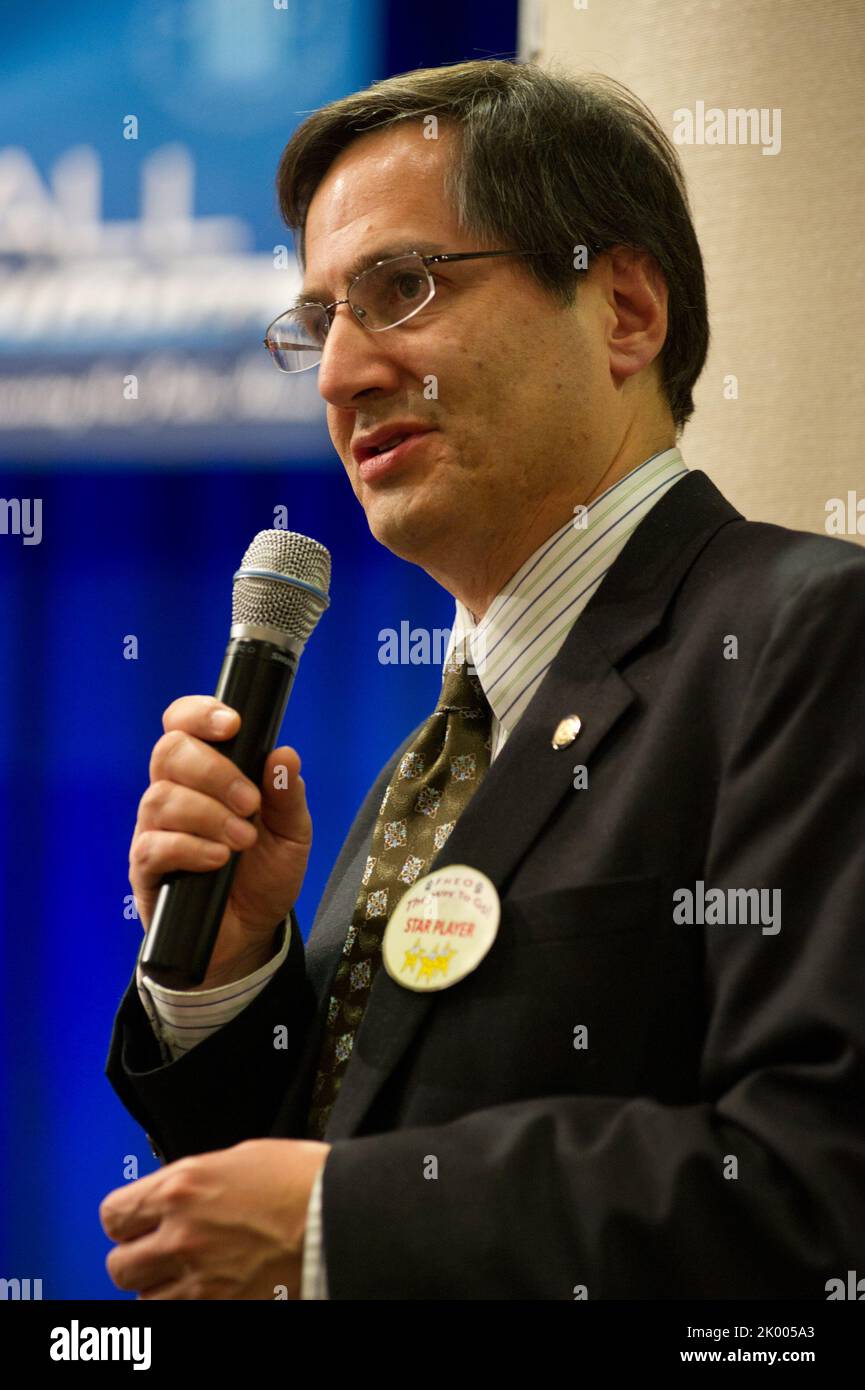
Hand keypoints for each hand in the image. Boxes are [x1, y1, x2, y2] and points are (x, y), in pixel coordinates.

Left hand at [100, 1139, 330, 1299]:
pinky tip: (208, 1291)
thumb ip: (190, 1182)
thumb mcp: (236, 1158)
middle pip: (120, 1266)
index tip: (137, 1223)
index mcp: (180, 1188)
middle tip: (162, 1252)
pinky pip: (175, 1319)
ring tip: (188, 1275)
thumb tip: (167, 1198)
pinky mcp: (219, 1311)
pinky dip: (186, 1306)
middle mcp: (180, 1236)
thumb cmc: (301, 1180)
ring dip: (161, 1290)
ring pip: (144, 1302)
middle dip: (138, 1259)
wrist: (340, 1215)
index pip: (112, 1215)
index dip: (126, 1220)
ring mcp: (198, 1281)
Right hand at [129, 696, 312, 981]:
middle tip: (250, 803)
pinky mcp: (145, 868)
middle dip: (215, 772)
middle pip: (169, 752)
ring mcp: (154, 829)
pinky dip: (190, 848)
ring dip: (209, 815)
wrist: (249, 933)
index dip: (199, 713)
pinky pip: (153, 845)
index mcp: (205, 773)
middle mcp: (173, 792)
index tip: (232, 725)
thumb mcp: (293, 835)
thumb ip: (288, 796)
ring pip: (161, 798)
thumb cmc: (265, 874)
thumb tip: (284, 755)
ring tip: (242, 840)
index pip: (182, 724)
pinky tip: (218, 859)